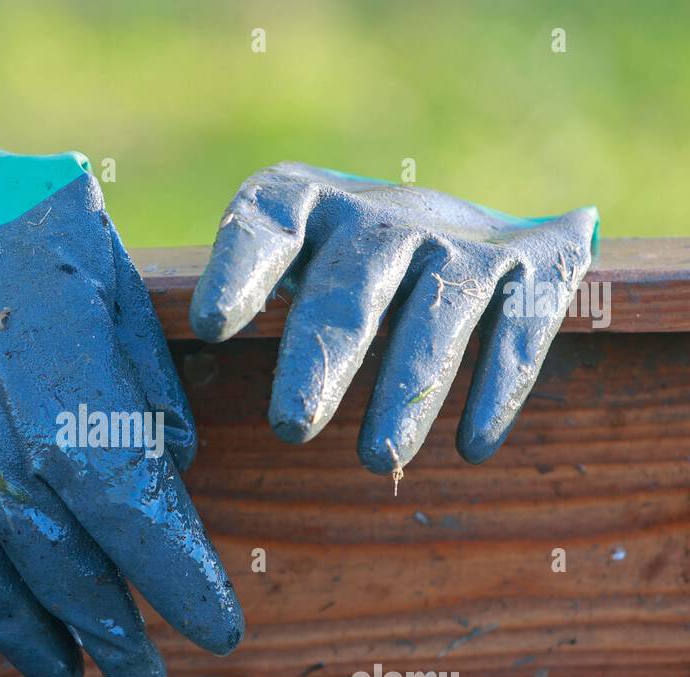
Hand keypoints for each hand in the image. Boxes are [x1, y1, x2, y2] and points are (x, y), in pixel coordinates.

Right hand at [0, 119, 242, 676]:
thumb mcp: (98, 265)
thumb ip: (143, 375)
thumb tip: (170, 461)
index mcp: (64, 412)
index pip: (143, 530)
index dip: (185, 588)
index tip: (217, 633)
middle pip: (68, 577)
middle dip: (115, 635)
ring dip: (30, 639)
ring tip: (64, 673)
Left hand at [190, 163, 598, 473]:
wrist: (485, 232)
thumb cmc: (349, 274)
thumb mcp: (294, 269)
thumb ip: (242, 310)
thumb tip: (155, 411)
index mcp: (308, 205)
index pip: (266, 221)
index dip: (239, 269)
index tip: (213, 327)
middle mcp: (381, 215)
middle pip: (350, 285)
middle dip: (320, 358)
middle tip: (291, 426)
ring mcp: (460, 238)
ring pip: (437, 310)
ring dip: (407, 387)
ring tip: (376, 460)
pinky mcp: (534, 267)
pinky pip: (517, 327)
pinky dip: (498, 387)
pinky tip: (471, 447)